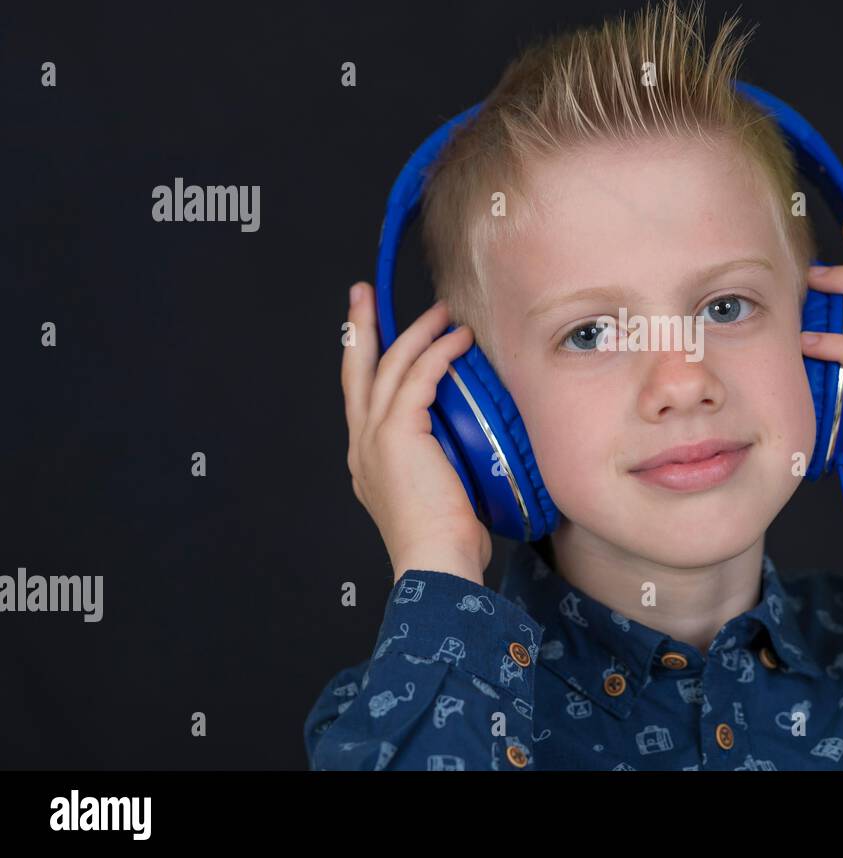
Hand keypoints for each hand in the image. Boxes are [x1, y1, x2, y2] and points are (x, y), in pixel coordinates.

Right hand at [341, 282, 492, 585]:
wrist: (436, 562)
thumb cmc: (445, 543)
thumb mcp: (439, 494)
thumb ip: (442, 465)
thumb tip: (469, 448)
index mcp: (369, 461)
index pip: (364, 399)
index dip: (368, 363)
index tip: (373, 334)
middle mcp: (363, 445)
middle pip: (356, 371)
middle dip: (359, 328)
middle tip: (362, 295)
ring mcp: (375, 437)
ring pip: (390, 366)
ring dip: (416, 332)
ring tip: (441, 312)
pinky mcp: (397, 432)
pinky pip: (419, 377)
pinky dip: (438, 353)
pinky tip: (457, 339)